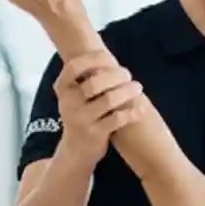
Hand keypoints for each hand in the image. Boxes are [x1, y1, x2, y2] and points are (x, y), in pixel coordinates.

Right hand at [53, 51, 145, 165]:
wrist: (76, 150)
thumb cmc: (82, 115)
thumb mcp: (76, 96)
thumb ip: (87, 77)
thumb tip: (108, 54)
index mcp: (63, 89)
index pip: (74, 66)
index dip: (94, 59)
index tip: (110, 58)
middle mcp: (68, 103)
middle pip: (95, 82)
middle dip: (117, 75)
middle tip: (128, 75)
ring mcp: (81, 120)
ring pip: (109, 100)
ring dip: (127, 91)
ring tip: (137, 87)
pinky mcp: (95, 134)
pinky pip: (117, 119)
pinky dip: (132, 112)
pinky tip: (141, 108)